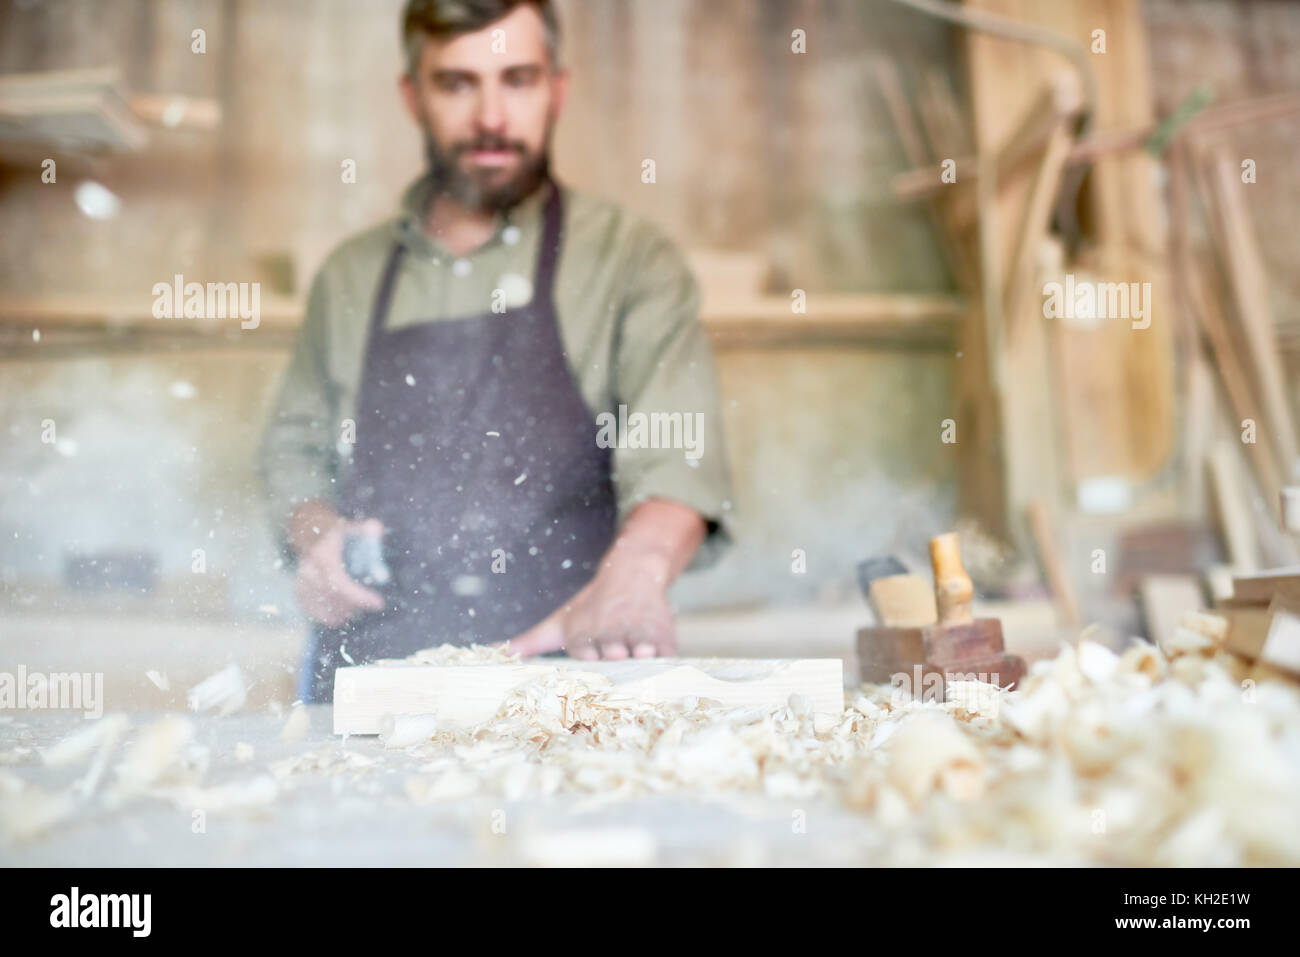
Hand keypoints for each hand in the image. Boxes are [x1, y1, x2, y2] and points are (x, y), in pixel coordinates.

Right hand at [292, 515, 385, 627]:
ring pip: (323, 608)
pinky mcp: (300, 593)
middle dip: (355, 604)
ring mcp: (301, 583)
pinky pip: (315, 613)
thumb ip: (367, 530)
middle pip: (332, 597)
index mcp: (322, 555)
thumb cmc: (339, 535)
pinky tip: (344, 614)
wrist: (312, 536)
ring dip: (344, 612)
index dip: (358, 596)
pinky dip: (330, 617)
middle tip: (373, 603)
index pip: (338, 581)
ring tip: (359, 606)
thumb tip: (376, 528)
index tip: (379, 603)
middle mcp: (308, 570)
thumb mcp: (353, 529)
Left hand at [507, 548, 677, 659]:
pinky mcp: (663, 635)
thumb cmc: (591, 606)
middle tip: (616, 649)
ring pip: (641, 655)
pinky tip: (657, 654)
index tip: (592, 652)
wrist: (632, 573)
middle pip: (613, 657)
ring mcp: (638, 633)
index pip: (585, 655)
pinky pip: (666, 656)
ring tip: (639, 649)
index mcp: (584, 632)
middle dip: (615, 656)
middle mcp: (611, 632)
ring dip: (640, 656)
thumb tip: (493, 654)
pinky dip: (664, 658)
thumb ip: (529, 642)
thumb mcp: (559, 623)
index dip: (590, 655)